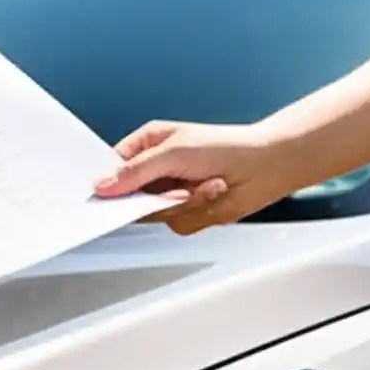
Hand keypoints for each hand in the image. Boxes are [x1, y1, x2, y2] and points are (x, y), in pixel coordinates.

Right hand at [92, 120, 296, 234]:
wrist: (267, 167)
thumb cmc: (226, 147)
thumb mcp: (173, 153)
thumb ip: (135, 172)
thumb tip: (102, 185)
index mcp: (147, 145)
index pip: (113, 167)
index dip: (108, 182)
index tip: (106, 195)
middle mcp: (156, 170)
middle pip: (130, 197)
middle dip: (156, 195)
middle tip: (176, 189)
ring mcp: (170, 193)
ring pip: (154, 214)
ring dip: (183, 203)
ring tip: (207, 185)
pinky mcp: (188, 212)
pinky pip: (178, 224)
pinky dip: (198, 212)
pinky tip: (214, 193)